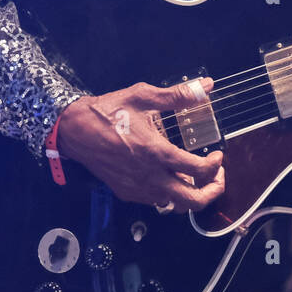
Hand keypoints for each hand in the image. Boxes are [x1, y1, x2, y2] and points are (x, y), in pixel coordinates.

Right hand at [54, 80, 224, 213]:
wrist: (73, 130)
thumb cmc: (108, 111)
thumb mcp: (143, 96)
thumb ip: (177, 95)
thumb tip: (206, 86)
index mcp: (156, 152)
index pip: (198, 170)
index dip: (215, 166)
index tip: (218, 155)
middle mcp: (149, 176)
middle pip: (192, 201)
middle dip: (212, 192)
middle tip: (216, 177)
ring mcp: (137, 187)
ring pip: (174, 205)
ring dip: (191, 195)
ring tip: (195, 177)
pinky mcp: (126, 192)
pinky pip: (156, 202)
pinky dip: (170, 195)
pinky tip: (171, 177)